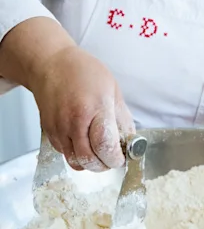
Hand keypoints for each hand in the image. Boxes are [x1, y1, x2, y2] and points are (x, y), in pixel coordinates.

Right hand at [32, 46, 133, 170]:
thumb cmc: (82, 72)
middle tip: (113, 158)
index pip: (105, 147)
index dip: (116, 159)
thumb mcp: (112, 91)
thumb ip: (122, 119)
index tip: (122, 158)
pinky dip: (77, 154)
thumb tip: (130, 140)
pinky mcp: (48, 131)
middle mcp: (73, 122)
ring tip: (99, 152)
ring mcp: (58, 128)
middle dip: (105, 164)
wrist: (49, 64)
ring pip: (75, 161)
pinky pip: (64, 153)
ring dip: (90, 163)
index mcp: (94, 109)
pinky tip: (85, 143)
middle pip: (89, 160)